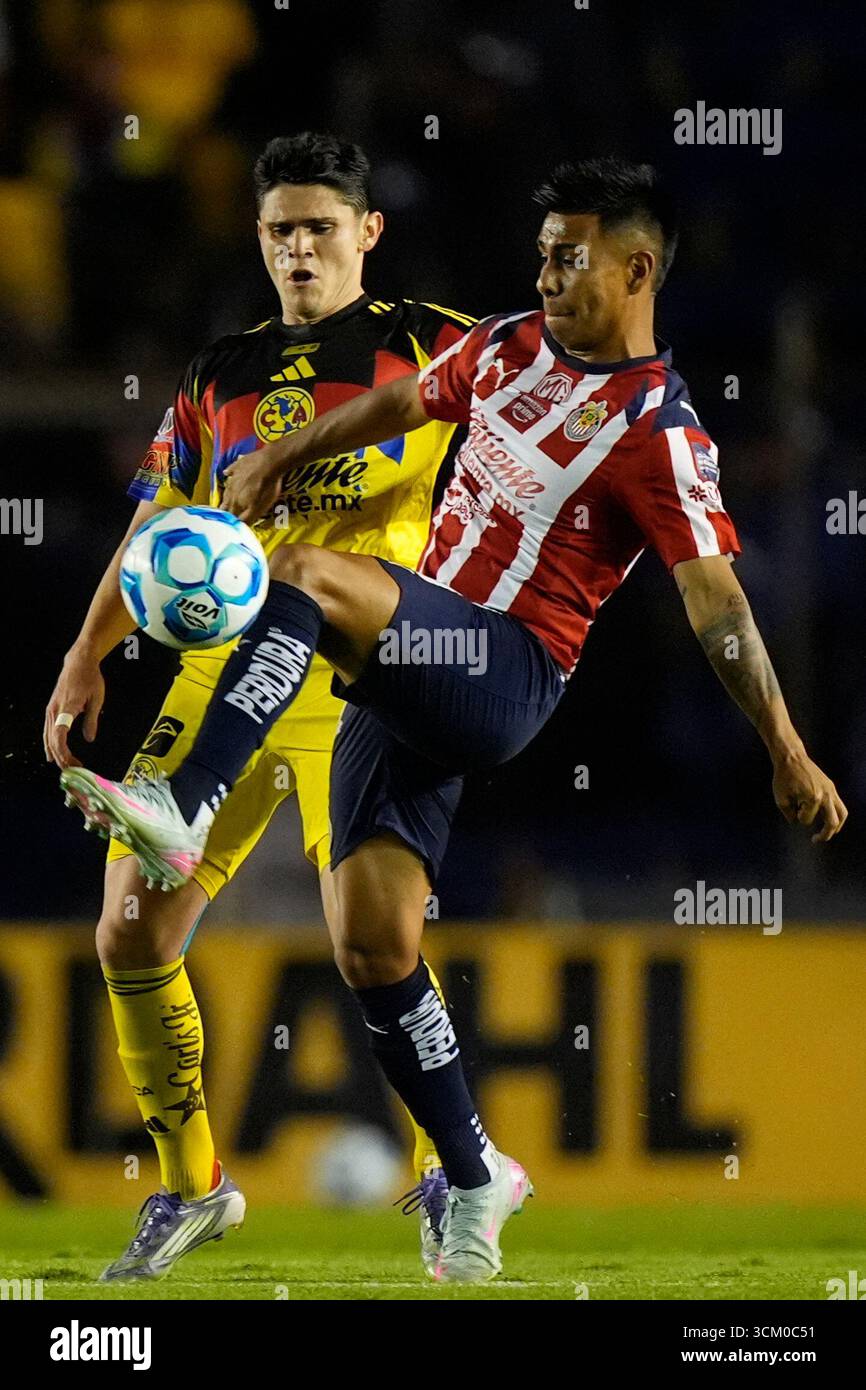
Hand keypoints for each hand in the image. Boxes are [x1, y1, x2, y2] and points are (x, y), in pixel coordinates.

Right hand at [44, 648, 104, 767]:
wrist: (79, 662)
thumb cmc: (90, 678)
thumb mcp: (97, 700)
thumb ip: (92, 721)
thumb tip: (89, 739)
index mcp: (65, 708)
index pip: (59, 737)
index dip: (64, 753)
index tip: (74, 764)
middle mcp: (54, 711)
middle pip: (52, 741)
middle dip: (61, 758)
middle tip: (73, 771)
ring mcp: (51, 710)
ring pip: (48, 736)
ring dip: (55, 753)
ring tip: (64, 766)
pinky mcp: (52, 709)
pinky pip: (48, 730)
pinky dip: (51, 743)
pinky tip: (53, 753)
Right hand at [222, 443, 287, 523]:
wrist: (269, 463)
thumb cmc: (265, 487)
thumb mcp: (258, 507)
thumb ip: (247, 518)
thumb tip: (238, 526)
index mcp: (235, 501)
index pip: (228, 514)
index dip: (227, 520)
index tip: (226, 524)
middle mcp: (231, 490)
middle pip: (225, 502)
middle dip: (224, 509)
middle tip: (222, 513)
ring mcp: (234, 477)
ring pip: (226, 488)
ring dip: (225, 495)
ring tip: (224, 499)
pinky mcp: (238, 465)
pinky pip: (230, 470)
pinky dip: (228, 473)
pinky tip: (227, 473)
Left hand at [772, 747, 847, 842]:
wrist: (791, 757)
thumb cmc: (783, 777)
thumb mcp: (780, 798)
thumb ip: (789, 814)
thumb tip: (798, 822)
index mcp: (813, 798)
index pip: (807, 820)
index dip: (799, 818)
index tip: (794, 810)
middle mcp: (825, 795)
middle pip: (833, 822)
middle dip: (825, 834)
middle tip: (816, 840)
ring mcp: (831, 790)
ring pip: (842, 814)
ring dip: (836, 826)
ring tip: (827, 833)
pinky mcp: (831, 786)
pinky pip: (839, 804)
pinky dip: (835, 814)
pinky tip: (826, 818)